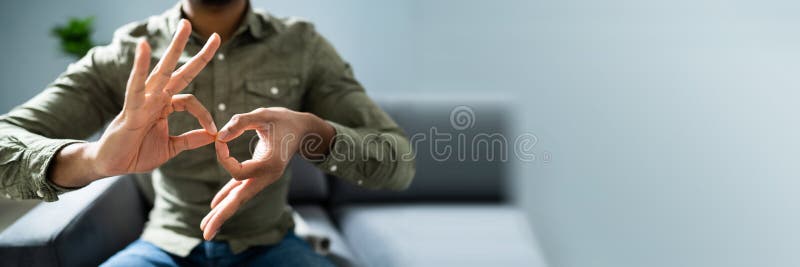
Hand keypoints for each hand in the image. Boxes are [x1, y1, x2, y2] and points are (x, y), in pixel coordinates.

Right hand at [50, 19, 220, 186]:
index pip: (190, 100)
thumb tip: (213, 136)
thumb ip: (191, 140)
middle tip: (214, 34)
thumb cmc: (136, 153)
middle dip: (195, 52)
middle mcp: (155, 98)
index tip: (213, 131)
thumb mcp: (171, 147)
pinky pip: (136, 85)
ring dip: (174, 47)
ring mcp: (143, 100)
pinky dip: (139, 66)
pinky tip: (143, 46)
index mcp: (164, 106)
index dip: (205, 115)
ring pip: (161, 70)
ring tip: (185, 25)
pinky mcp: (131, 109)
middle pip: (178, 70)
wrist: (111, 165)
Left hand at [200, 107, 334, 239]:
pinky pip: (240, 189)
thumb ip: (240, 122)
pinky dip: (227, 198)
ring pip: (239, 199)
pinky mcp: (259, 175)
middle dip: (222, 216)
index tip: (219, 138)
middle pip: (240, 200)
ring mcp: (263, 178)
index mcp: (270, 164)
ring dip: (222, 213)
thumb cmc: (284, 120)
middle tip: (205, 234)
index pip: (238, 171)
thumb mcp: (263, 115)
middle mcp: (267, 176)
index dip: (223, 156)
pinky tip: (214, 208)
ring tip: (206, 229)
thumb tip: (219, 137)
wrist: (303, 129)